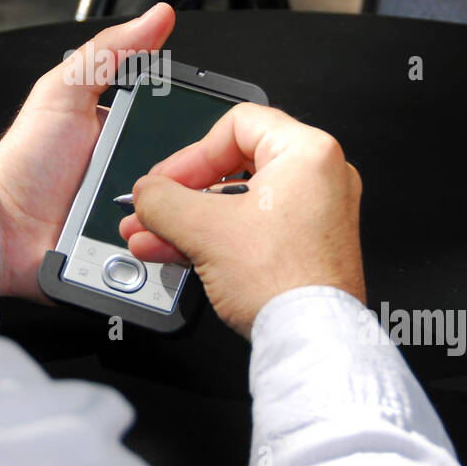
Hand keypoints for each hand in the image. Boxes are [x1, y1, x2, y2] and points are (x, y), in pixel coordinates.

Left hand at [0, 3, 175, 301]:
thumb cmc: (25, 161)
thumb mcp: (64, 92)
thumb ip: (108, 52)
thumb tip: (157, 16)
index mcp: (127, 133)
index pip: (181, 132)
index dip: (199, 135)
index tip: (208, 139)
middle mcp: (134, 176)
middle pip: (187, 180)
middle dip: (191, 185)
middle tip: (177, 185)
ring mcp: (132, 218)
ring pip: (180, 221)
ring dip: (179, 223)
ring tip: (161, 219)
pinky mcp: (127, 255)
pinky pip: (159, 258)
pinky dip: (162, 255)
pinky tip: (153, 247)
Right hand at [118, 102, 364, 337]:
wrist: (312, 340)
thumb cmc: (284, 282)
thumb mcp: (203, 229)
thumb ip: (162, 200)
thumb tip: (146, 193)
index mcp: (308, 153)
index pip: (236, 125)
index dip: (191, 153)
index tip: (165, 181)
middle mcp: (320, 178)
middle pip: (232, 167)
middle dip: (179, 196)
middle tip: (150, 210)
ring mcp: (316, 215)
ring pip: (237, 204)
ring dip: (187, 221)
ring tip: (150, 238)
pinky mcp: (307, 247)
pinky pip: (252, 229)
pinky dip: (215, 238)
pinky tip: (175, 252)